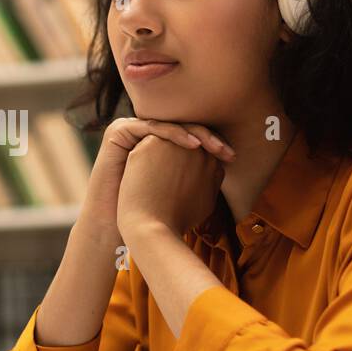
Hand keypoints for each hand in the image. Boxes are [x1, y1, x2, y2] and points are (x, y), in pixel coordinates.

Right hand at [77, 117, 233, 249]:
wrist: (128, 225)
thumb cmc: (157, 212)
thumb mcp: (182, 186)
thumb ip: (197, 172)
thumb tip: (227, 166)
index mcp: (157, 145)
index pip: (187, 135)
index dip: (211, 144)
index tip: (232, 157)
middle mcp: (144, 135)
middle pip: (180, 127)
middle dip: (208, 137)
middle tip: (227, 150)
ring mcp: (131, 131)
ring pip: (168, 125)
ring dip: (196, 133)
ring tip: (214, 146)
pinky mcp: (119, 131)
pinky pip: (152, 127)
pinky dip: (175, 134)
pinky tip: (194, 145)